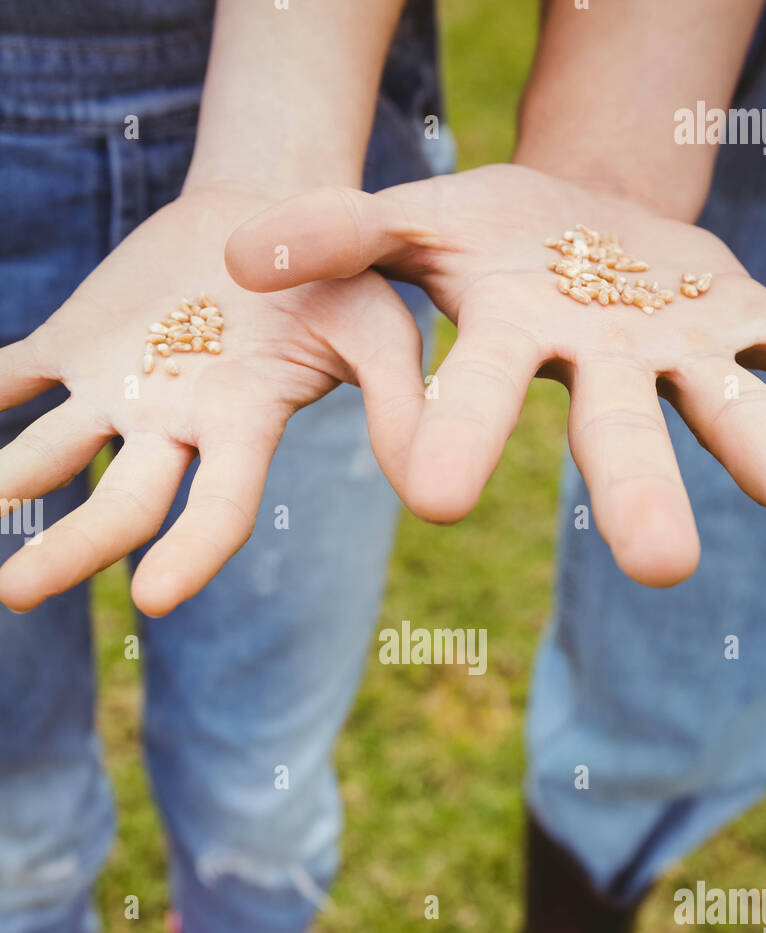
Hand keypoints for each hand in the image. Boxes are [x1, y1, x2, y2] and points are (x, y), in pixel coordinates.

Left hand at [0, 182, 424, 614]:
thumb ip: (398, 403)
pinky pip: (9, 376)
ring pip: (52, 456)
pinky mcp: (74, 343)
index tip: (150, 601)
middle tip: (14, 594)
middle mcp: (174, 427)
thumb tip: (439, 499)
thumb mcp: (378, 330)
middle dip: (68, 550)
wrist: (272, 215)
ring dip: (5, 487)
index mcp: (243, 429)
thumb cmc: (339, 278)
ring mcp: (119, 389)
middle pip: (118, 507)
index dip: (191, 552)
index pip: (219, 507)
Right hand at [227, 164, 765, 585]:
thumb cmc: (487, 234)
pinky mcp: (742, 324)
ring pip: (732, 417)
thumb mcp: (413, 218)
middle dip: (639, 495)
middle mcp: (604, 370)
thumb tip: (240, 261)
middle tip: (661, 565)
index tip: (439, 500)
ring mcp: (679, 353)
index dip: (461, 438)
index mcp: (515, 345)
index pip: (480, 398)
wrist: (578, 220)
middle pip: (620, 438)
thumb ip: (337, 234)